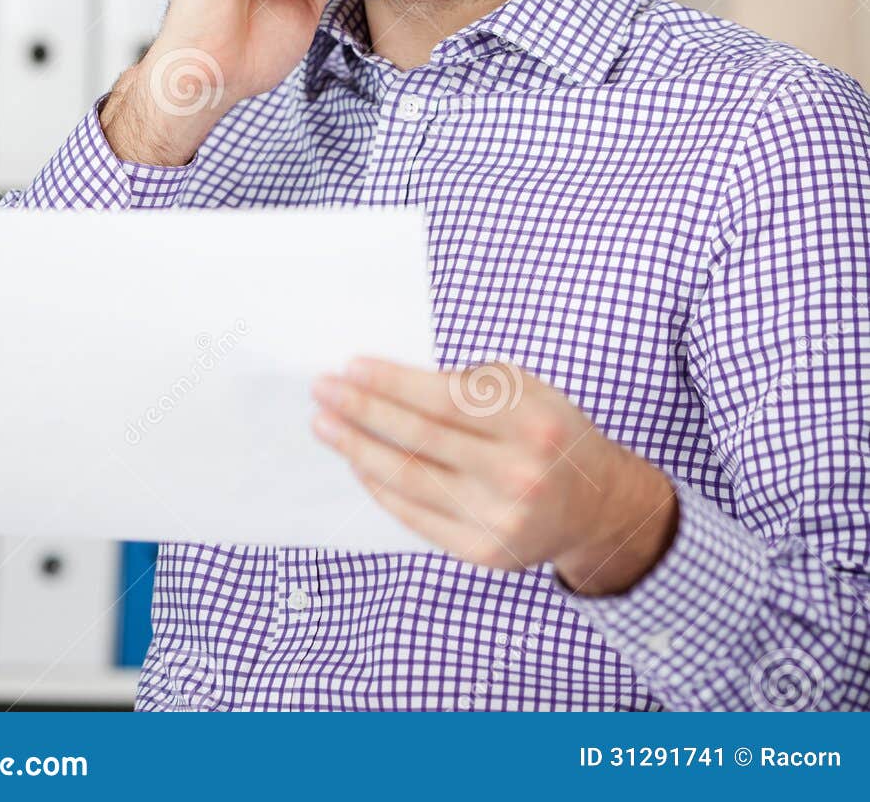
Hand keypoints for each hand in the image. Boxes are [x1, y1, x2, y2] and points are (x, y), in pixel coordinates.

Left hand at [311, 358, 678, 594]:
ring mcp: (500, 518)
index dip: (392, 384)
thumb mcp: (527, 390)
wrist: (596, 506)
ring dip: (359, 449)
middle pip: (420, 439)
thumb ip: (469, 384)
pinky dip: (381, 488)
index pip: (444, 400)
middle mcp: (518, 473)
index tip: (351, 367)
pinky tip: (359, 464)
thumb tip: (389, 380)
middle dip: (362, 411)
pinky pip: (417, 516)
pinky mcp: (484, 552)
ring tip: (325, 425)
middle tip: (323, 390)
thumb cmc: (549, 432)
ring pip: (410, 480)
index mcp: (531, 422)